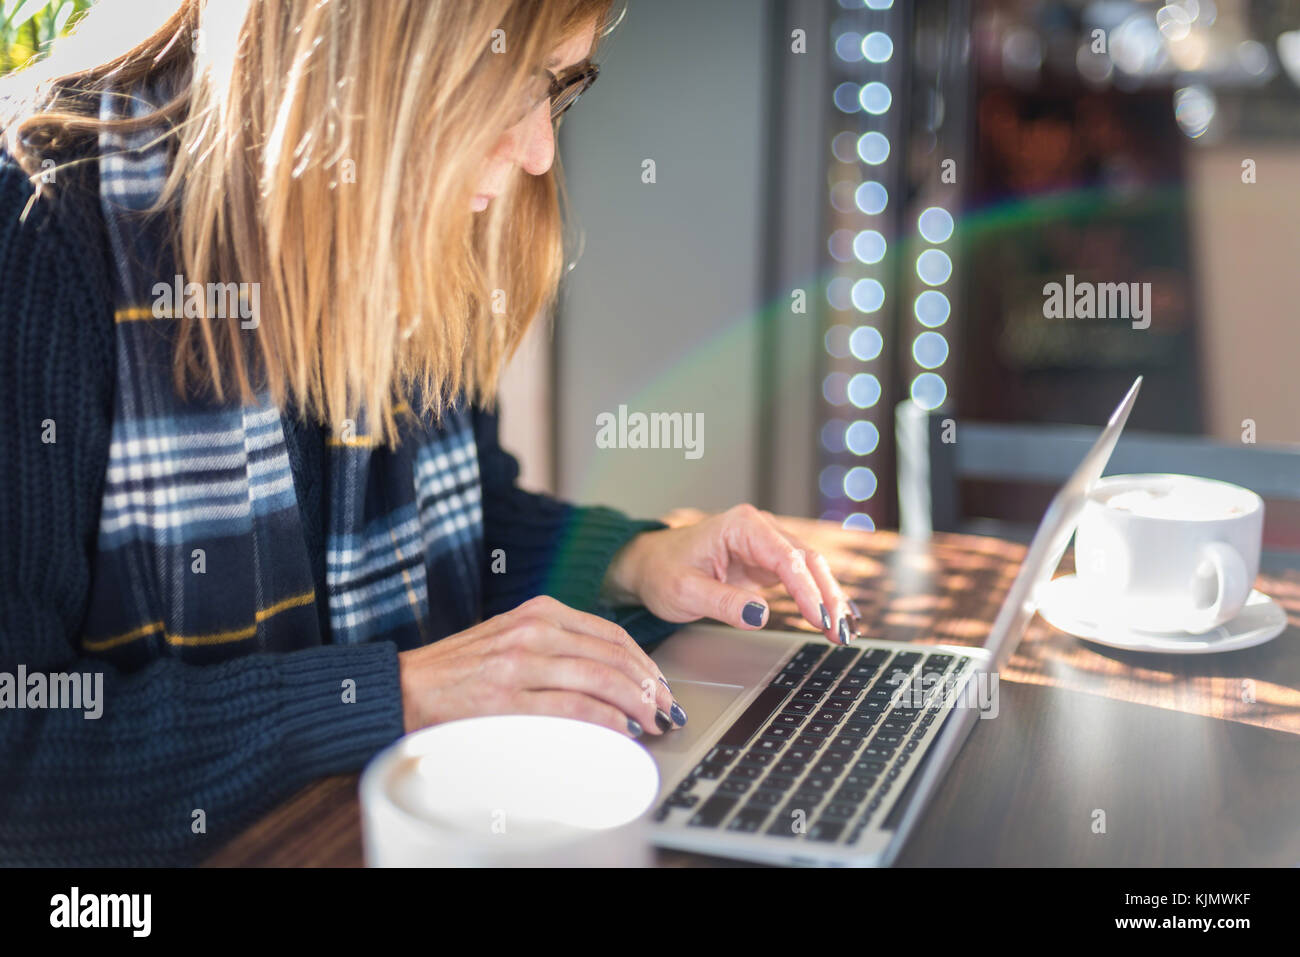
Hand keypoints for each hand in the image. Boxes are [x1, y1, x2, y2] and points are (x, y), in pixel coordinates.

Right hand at [397, 595, 686, 737]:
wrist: (403, 686)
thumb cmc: (459, 669)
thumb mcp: (512, 638)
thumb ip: (557, 645)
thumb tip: (611, 674)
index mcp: (539, 611)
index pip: (612, 634)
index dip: (646, 663)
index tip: (660, 686)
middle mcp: (534, 629)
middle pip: (614, 656)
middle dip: (649, 687)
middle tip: (665, 710)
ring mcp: (521, 662)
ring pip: (601, 679)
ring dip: (636, 705)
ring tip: (650, 724)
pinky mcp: (508, 697)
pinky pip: (574, 708)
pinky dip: (606, 721)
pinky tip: (620, 732)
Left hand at [602, 504, 860, 644]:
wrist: (650, 565)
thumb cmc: (663, 572)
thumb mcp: (685, 591)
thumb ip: (722, 602)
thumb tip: (759, 615)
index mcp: (742, 526)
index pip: (786, 558)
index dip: (807, 590)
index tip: (819, 619)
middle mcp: (760, 530)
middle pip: (807, 560)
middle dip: (828, 596)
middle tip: (841, 632)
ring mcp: (767, 546)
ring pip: (811, 569)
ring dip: (829, 600)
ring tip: (844, 632)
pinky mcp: (769, 564)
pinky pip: (803, 579)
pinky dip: (819, 599)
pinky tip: (836, 619)